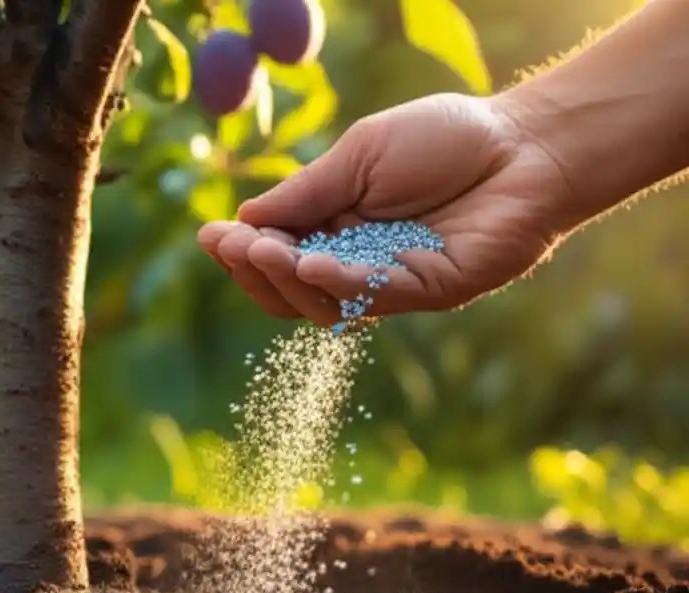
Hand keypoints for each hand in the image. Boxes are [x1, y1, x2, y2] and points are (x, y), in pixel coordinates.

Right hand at [197, 93, 574, 325]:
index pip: (275, 255)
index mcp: (335, 228)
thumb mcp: (359, 156)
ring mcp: (392, 283)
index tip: (211, 236)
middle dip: (254, 271)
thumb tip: (245, 219)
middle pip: (289, 291)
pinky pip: (372, 297)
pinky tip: (313, 262)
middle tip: (235, 247)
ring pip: (323, 306)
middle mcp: (358, 263)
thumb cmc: (445, 140)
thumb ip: (307, 192)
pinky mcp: (429, 292)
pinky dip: (338, 282)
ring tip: (266, 252)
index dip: (241, 252)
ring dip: (288, 281)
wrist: (526, 145)